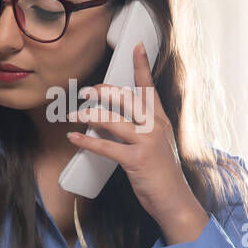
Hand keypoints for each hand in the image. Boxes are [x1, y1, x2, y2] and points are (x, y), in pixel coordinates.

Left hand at [66, 42, 208, 244]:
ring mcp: (146, 143)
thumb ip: (134, 130)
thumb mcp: (154, 146)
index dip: (142, 66)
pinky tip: (74, 138)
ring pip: (113, 120)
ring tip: (73, 114)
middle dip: (104, 91)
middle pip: (127, 98)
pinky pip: (106, 147)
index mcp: (160, 121)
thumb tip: (104, 121)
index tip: (136, 47)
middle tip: (85, 92)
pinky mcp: (136, 160)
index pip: (150, 88)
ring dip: (89, 116)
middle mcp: (155, 127)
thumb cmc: (162, 174)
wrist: (174, 200)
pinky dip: (86, 141)